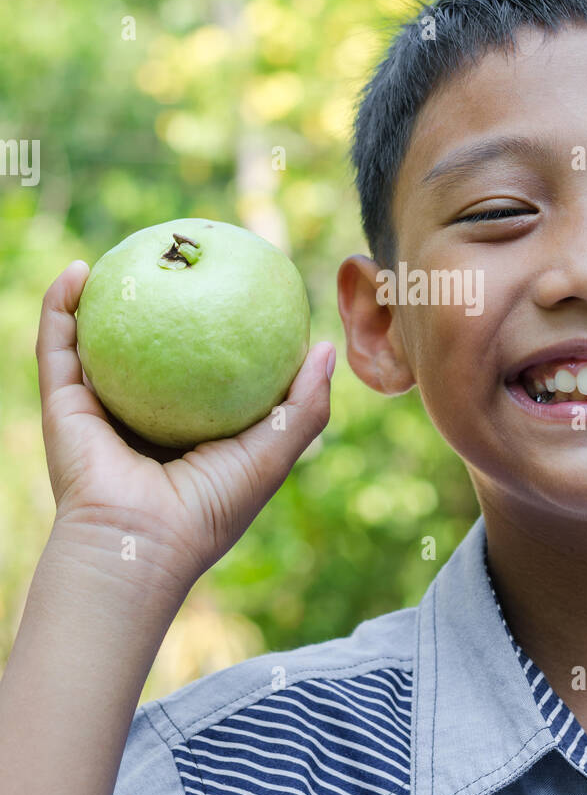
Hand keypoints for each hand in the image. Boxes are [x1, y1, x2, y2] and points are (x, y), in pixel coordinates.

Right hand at [36, 260, 334, 591]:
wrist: (138, 545)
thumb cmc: (210, 507)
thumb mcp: (272, 454)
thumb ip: (302, 407)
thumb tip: (322, 347)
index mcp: (187, 428)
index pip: (204, 368)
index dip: (217, 327)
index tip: (237, 283)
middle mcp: (140, 414)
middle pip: (149, 346)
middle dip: (159, 300)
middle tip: (179, 254)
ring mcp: (97, 408)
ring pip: (94, 338)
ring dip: (102, 294)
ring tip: (125, 249)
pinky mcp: (61, 405)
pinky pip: (57, 345)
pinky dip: (60, 306)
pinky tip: (79, 271)